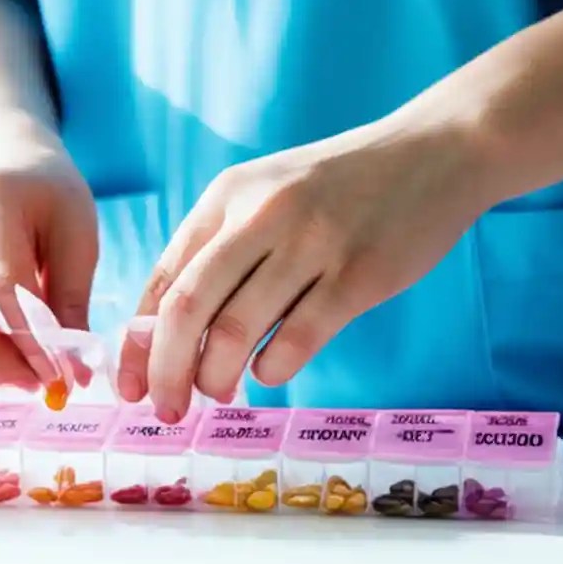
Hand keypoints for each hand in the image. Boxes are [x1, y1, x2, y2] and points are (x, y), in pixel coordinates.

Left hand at [117, 119, 486, 421]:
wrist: (433, 153)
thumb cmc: (337, 189)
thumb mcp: (264, 197)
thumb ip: (217, 254)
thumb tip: (162, 337)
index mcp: (226, 196)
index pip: (162, 279)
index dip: (138, 343)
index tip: (129, 387)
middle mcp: (260, 215)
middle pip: (186, 310)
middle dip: (165, 372)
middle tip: (167, 409)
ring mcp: (310, 244)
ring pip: (236, 332)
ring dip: (216, 378)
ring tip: (218, 393)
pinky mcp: (358, 276)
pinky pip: (296, 340)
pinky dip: (272, 369)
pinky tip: (269, 371)